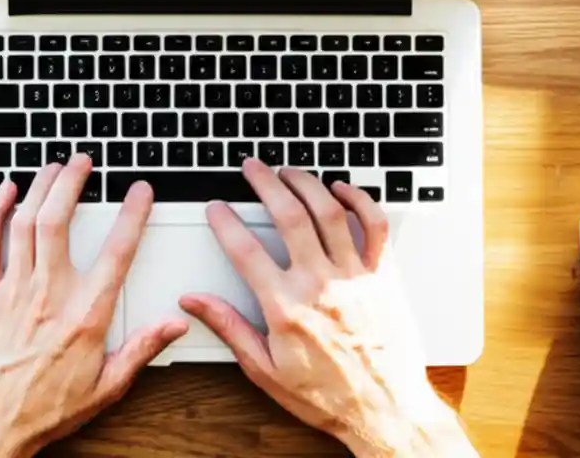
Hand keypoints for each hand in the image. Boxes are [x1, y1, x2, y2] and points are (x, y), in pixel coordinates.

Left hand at [0, 155, 187, 457]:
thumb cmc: (47, 409)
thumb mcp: (108, 387)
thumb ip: (143, 349)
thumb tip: (176, 323)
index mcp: (84, 315)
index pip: (116, 251)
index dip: (132, 214)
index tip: (139, 192)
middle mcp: (47, 295)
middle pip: (59, 220)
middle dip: (73, 181)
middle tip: (84, 161)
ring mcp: (11, 291)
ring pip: (24, 222)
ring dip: (40, 187)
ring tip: (53, 167)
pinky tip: (5, 193)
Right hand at [180, 159, 475, 457]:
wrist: (384, 411)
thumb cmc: (327, 396)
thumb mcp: (265, 370)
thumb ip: (228, 328)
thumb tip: (194, 303)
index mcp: (286, 308)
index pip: (245, 251)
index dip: (225, 222)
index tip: (216, 208)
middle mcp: (321, 285)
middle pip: (289, 216)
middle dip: (266, 183)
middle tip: (252, 167)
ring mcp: (356, 276)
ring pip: (330, 212)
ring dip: (306, 183)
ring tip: (289, 171)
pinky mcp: (385, 276)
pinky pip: (375, 226)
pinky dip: (360, 200)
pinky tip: (342, 189)